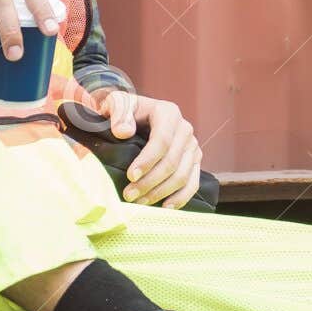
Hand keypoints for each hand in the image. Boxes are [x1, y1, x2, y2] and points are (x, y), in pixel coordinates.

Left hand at [92, 88, 200, 209]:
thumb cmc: (125, 112)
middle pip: (172, 161)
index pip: (162, 140)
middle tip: (129, 195)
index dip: (148, 160)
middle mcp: (185, 129)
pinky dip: (180, 198)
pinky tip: (165, 207)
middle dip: (150, 182)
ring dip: (161, 192)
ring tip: (140, 202)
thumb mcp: (117, 103)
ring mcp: (192, 146)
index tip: (131, 176)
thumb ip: (118, 112)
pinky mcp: (194, 161)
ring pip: (182, 175)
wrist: (136, 116)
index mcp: (168, 112)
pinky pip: (192, 183)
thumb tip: (123, 132)